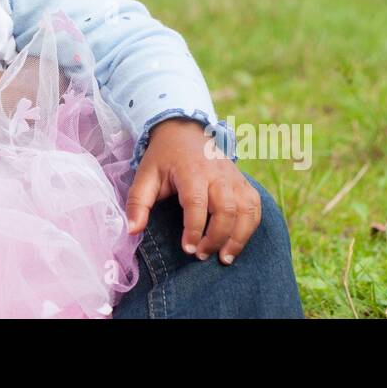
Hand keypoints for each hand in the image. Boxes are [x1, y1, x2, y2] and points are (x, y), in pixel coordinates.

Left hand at [124, 119, 261, 264]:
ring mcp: (233, 177)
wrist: (185, 130)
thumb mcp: (145, 175)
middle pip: (226, 209)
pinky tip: (236, 242)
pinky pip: (254, 206)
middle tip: (201, 256)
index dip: (194, 229)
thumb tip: (132, 231)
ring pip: (245, 210)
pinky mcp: (243, 182)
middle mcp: (217, 174)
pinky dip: (250, 227)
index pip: (197, 202)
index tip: (188, 249)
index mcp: (191, 170)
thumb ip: (137, 203)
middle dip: (216, 237)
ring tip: (223, 257)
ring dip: (238, 237)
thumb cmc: (164, 157)